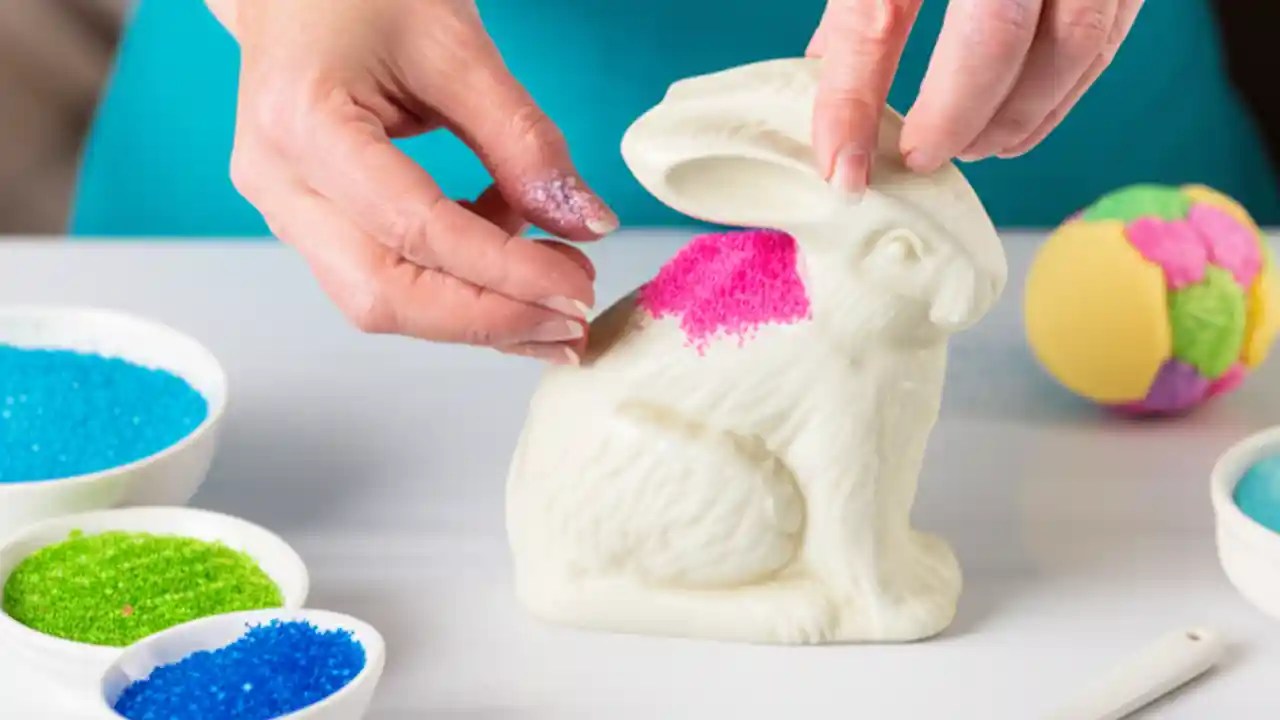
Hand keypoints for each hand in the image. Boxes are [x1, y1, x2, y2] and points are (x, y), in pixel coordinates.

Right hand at [205, 0, 616, 364]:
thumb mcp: (457, 46)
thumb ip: (522, 140)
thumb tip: (586, 225)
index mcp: (303, 122)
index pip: (415, 229)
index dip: (504, 272)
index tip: (576, 290)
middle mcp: (278, 180)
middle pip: (383, 293)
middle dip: (489, 318)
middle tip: (573, 322)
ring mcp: (284, 208)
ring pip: (380, 299)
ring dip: (477, 313)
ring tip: (557, 296)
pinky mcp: (309, 221)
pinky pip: (382, 275)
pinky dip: (456, 281)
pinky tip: (511, 253)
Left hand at [809, 0, 1144, 194]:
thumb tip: (830, 71)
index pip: (878, 14)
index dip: (854, 99)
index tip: (841, 169)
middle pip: (994, 37)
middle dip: (955, 115)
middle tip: (920, 158)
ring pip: (1073, 44)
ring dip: (1019, 115)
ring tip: (975, 147)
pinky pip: (1110, 32)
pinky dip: (1066, 88)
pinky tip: (1025, 115)